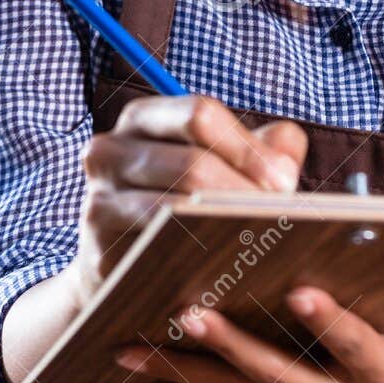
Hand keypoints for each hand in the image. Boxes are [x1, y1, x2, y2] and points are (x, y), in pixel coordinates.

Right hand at [71, 96, 307, 308]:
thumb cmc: (186, 200)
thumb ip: (266, 149)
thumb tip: (286, 165)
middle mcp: (110, 151)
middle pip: (191, 164)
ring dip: (227, 226)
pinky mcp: (99, 251)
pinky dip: (197, 259)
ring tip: (264, 242)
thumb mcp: (224, 162)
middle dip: (244, 193)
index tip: (284, 180)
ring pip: (171, 209)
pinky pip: (153, 252)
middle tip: (281, 220)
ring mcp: (98, 201)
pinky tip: (230, 268)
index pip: (199, 114)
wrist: (121, 263)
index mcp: (143, 118)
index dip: (247, 147)